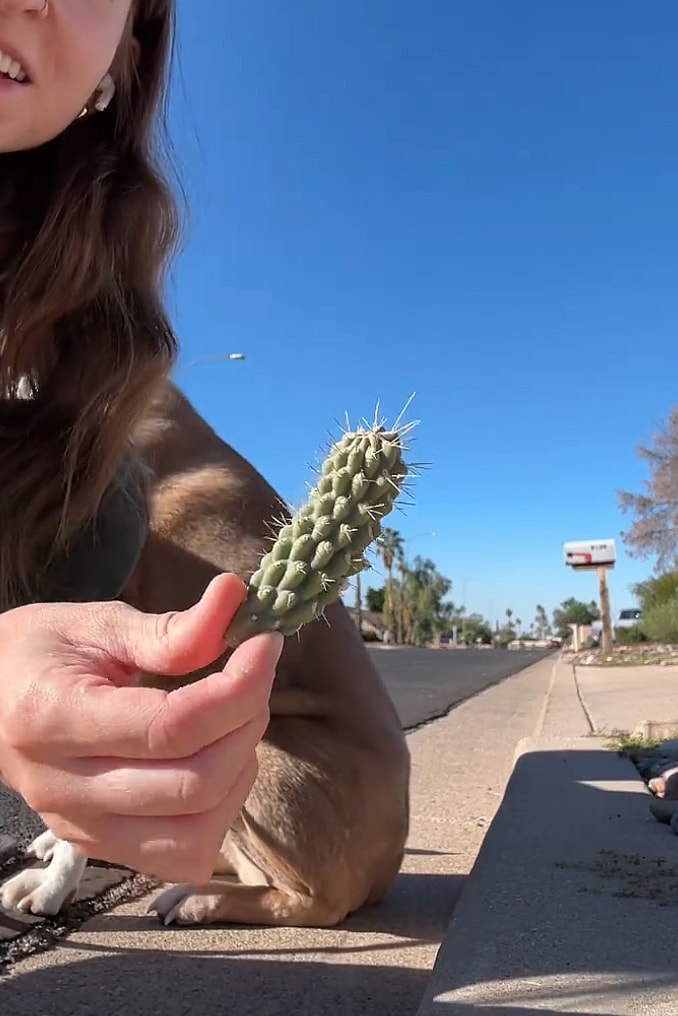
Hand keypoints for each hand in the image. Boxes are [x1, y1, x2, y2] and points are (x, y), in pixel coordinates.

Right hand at [0, 574, 281, 883]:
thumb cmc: (40, 652)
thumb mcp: (96, 623)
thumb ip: (169, 627)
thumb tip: (235, 596)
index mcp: (53, 719)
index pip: (172, 727)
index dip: (239, 688)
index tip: (265, 645)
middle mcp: (63, 788)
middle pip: (194, 785)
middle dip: (247, 724)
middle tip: (253, 677)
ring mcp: (80, 828)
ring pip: (195, 837)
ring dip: (238, 774)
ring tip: (234, 722)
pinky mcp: (99, 848)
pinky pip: (180, 858)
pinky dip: (218, 814)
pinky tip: (214, 764)